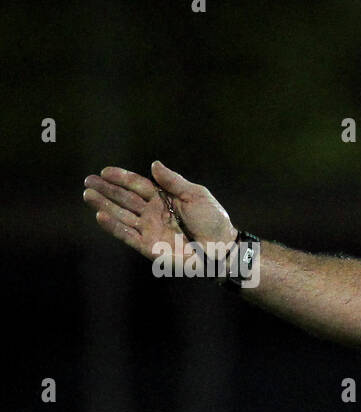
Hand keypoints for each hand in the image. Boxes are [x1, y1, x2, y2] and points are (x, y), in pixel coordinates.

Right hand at [83, 161, 236, 267]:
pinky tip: (100, 216)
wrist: (221, 248)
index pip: (138, 185)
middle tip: (88, 181)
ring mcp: (150, 230)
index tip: (105, 171)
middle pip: (125, 199)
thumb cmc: (213, 220)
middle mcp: (153, 213)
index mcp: (164, 199)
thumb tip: (154, 164)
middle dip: (107, 190)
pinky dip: (114, 226)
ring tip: (87, 195)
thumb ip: (173, 181)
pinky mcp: (149, 247)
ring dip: (104, 205)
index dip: (122, 178)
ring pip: (122, 215)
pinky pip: (128, 235)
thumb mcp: (195, 195)